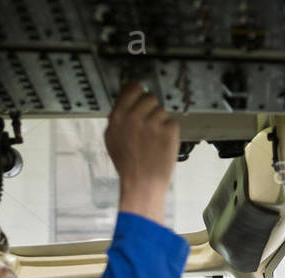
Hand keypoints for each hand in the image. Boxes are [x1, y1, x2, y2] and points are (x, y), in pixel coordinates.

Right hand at [105, 81, 179, 222]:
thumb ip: (119, 117)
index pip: (132, 87)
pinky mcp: (169, 131)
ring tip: (154, 139)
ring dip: (161, 122)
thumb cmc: (127, 164)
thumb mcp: (112, 137)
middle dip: (151, 108)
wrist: (142, 183)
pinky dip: (170, 132)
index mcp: (118, 116)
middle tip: (150, 125)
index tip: (141, 94)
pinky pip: (172, 122)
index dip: (139, 91)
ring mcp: (153, 123)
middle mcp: (135, 116)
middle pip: (150, 97)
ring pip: (162, 110)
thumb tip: (126, 100)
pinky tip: (162, 144)